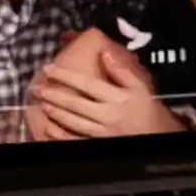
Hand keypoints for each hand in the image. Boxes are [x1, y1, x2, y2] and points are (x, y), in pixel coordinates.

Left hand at [33, 51, 181, 138]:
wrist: (157, 135)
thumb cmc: (147, 109)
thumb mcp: (140, 86)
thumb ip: (122, 70)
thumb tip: (104, 52)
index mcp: (117, 97)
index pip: (87, 84)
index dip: (66, 76)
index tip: (50, 69)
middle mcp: (108, 115)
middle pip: (76, 104)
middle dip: (54, 94)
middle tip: (37, 87)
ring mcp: (103, 131)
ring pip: (74, 121)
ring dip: (56, 112)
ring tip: (43, 102)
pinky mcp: (99, 143)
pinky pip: (77, 140)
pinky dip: (62, 135)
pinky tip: (50, 129)